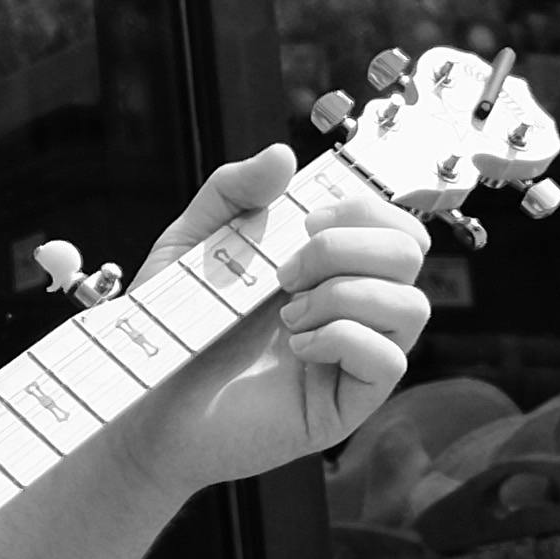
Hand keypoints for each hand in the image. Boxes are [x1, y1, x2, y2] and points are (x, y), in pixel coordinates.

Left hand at [114, 141, 432, 495]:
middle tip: (284, 273)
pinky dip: (343, 338)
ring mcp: (355, 359)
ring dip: (345, 294)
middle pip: (413, 254)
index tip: (305, 219)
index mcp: (329, 268)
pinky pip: (390, 361)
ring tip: (286, 314)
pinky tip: (295, 347)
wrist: (145, 399)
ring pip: (414, 306)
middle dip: (347, 247)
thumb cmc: (173, 325)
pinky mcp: (347, 405)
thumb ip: (233, 191)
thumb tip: (284, 154)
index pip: (396, 225)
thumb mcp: (193, 241)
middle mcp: (354, 310)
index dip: (364, 207)